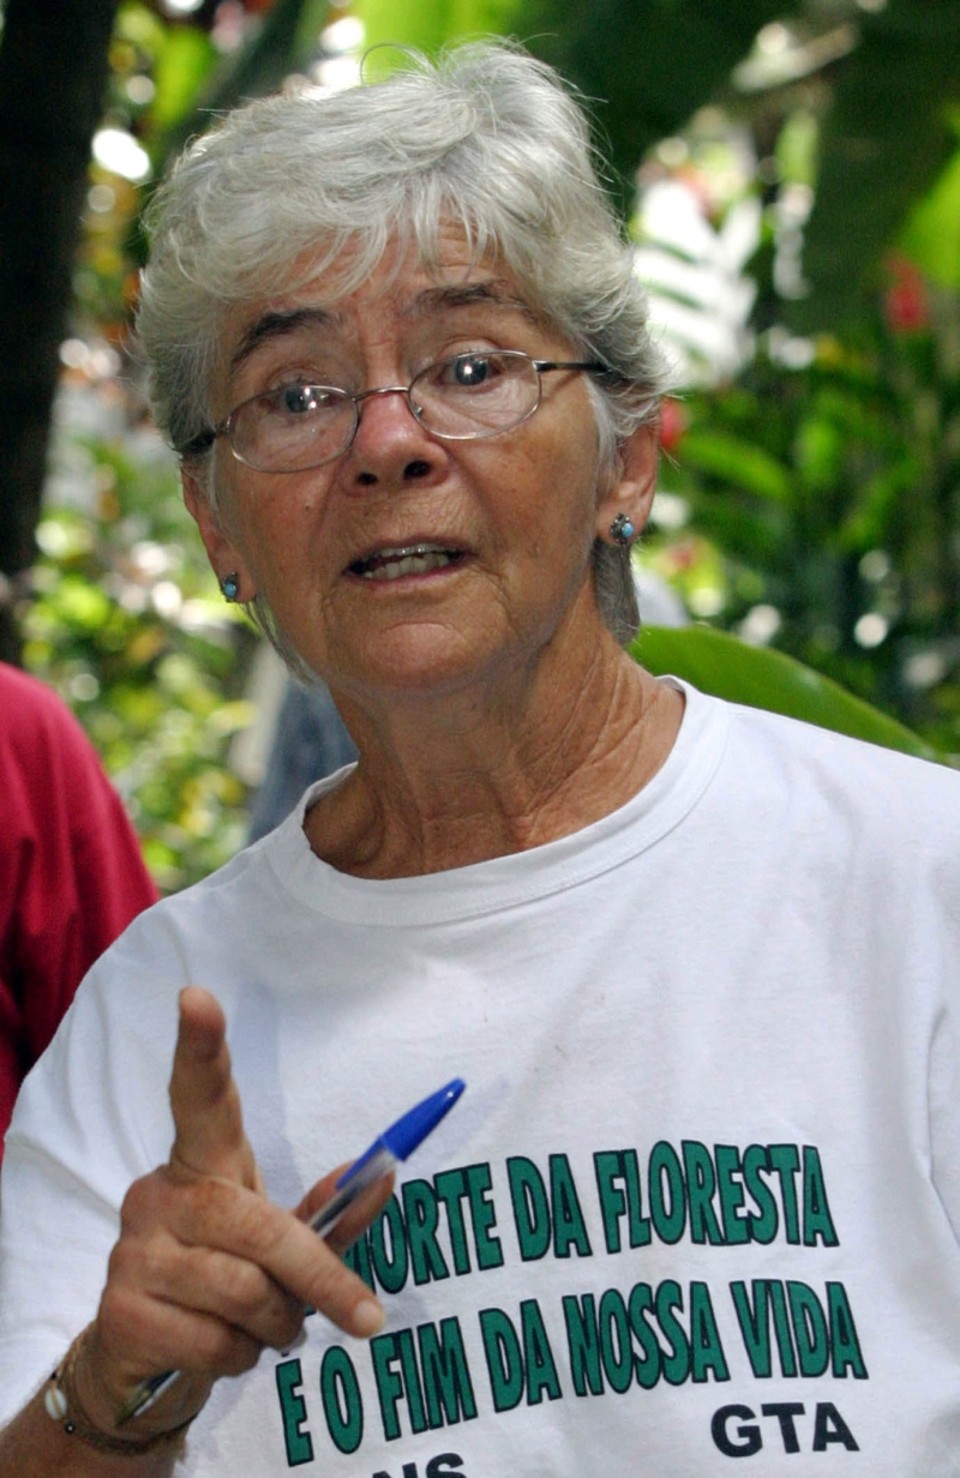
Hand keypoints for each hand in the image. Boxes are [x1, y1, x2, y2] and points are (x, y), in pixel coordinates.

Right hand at [74, 986, 389, 1438]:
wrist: (142, 1361)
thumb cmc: (225, 1283)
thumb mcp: (281, 1245)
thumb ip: (332, 1214)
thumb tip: (386, 1174)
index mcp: (202, 1162)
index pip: (201, 1095)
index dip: (201, 1046)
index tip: (197, 996)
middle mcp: (158, 1191)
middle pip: (258, 1225)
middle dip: (319, 1278)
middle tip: (362, 1316)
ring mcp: (131, 1249)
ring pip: (243, 1291)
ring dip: (277, 1326)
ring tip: (265, 1329)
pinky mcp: (120, 1309)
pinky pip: (214, 1339)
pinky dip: (239, 1359)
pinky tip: (222, 1349)